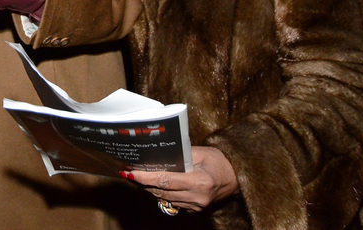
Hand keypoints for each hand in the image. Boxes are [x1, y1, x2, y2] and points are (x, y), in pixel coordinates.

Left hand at [120, 146, 238, 212]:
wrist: (235, 178)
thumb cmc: (219, 162)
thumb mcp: (200, 153)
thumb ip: (179, 155)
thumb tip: (156, 155)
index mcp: (199, 182)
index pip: (166, 181)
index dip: (145, 177)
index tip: (130, 172)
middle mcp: (196, 198)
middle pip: (161, 191)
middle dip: (142, 182)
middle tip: (127, 171)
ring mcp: (195, 206)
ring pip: (164, 198)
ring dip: (149, 188)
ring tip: (135, 176)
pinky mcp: (194, 210)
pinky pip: (171, 201)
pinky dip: (160, 192)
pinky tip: (151, 184)